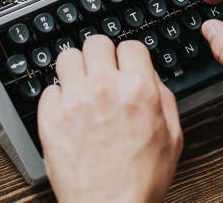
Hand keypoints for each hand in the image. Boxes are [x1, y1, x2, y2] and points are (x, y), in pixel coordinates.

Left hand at [38, 36, 182, 202]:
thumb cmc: (140, 180)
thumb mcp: (173, 136)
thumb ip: (163, 97)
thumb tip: (149, 75)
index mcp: (138, 89)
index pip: (130, 45)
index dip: (129, 57)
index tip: (125, 66)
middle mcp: (104, 88)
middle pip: (96, 42)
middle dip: (101, 57)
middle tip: (101, 72)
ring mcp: (74, 100)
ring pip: (67, 56)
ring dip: (75, 69)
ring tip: (80, 86)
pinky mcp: (50, 117)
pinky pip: (49, 89)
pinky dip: (58, 97)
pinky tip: (68, 111)